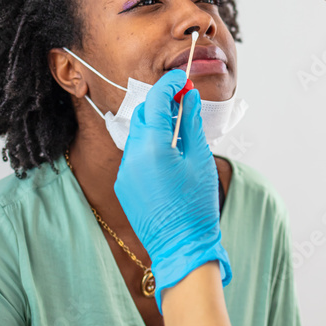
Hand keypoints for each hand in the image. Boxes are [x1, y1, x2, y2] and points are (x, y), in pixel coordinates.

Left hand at [114, 69, 231, 311]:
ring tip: (179, 129)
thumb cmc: (196, 205)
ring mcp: (125, 172)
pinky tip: (169, 155)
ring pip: (137, 135)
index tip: (181, 78)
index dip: (168, 85)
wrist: (182, 246)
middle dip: (160, 104)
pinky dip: (149, 146)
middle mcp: (132, 156)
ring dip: (155, 125)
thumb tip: (189, 98)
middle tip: (183, 101)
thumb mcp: (200, 159)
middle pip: (142, 115)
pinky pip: (135, 156)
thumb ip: (191, 124)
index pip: (155, 101)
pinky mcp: (125, 186)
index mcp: (152, 146)